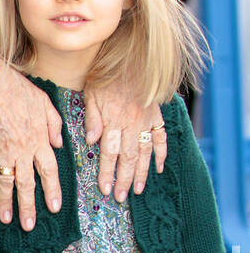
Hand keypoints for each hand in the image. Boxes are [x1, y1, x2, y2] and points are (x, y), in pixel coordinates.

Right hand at [0, 57, 63, 231]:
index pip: (49, 170)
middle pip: (27, 183)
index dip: (52, 190)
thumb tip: (58, 144)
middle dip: (29, 207)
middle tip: (29, 225)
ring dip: (6, 203)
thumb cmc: (17, 88)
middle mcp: (22, 149)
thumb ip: (54, 124)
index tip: (54, 207)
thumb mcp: (44, 101)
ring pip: (6, 182)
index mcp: (39, 139)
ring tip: (7, 220)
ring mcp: (2, 151)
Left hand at [83, 78, 166, 201]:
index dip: (107, 173)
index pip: (110, 153)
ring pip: (145, 152)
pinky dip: (161, 153)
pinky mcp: (156, 114)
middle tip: (120, 197)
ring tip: (138, 190)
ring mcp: (146, 120)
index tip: (104, 189)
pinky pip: (161, 137)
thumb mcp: (92, 94)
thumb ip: (92, 118)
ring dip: (142, 173)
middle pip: (128, 158)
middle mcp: (131, 124)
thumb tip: (91, 141)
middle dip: (124, 180)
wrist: (133, 55)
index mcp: (114, 121)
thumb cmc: (107, 74)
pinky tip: (159, 168)